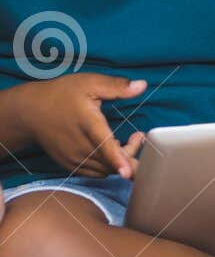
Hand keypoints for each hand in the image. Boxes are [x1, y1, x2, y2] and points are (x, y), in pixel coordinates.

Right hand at [17, 73, 146, 178]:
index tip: (128, 172)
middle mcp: (79, 146)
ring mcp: (73, 158)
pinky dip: (109, 166)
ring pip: (106, 170)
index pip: (104, 146)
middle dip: (132, 152)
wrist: (30, 112)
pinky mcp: (70, 165)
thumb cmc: (62, 94)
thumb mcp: (90, 83)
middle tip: (138, 136)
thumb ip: (117, 86)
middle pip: (112, 161)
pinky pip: (96, 173)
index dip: (118, 160)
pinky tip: (111, 150)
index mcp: (88, 124)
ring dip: (122, 160)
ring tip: (128, 140)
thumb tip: (142, 85)